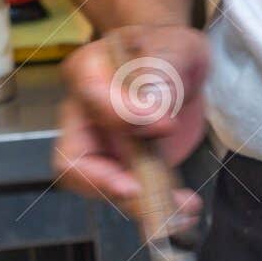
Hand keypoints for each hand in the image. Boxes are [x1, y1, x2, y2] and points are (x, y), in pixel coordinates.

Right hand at [54, 25, 209, 220]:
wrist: (181, 68)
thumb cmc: (169, 51)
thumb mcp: (173, 51)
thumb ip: (159, 75)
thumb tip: (154, 116)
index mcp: (88, 73)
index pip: (90, 102)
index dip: (122, 118)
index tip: (165, 123)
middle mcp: (86, 117)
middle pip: (75, 163)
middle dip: (109, 184)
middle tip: (141, 191)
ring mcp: (104, 149)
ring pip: (104, 189)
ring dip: (142, 206)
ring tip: (180, 209)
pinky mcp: (128, 170)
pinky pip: (134, 198)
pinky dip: (161, 208)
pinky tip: (186, 206)